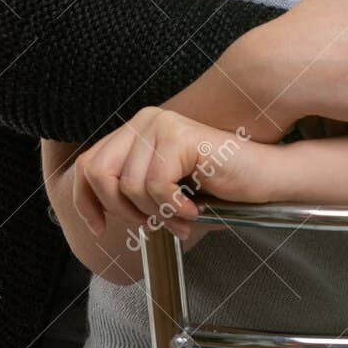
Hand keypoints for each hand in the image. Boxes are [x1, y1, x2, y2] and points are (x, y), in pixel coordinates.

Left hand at [70, 108, 279, 245]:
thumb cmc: (217, 185)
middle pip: (99, 174)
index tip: (97, 228)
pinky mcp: (179, 136)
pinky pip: (155, 186)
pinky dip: (173, 208)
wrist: (262, 177)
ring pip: (130, 186)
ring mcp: (161, 125)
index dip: (85, 201)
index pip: (88, 164)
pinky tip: (193, 210)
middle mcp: (145, 120)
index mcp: (136, 130)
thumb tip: (94, 209)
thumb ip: (130, 187)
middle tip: (152, 224)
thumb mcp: (162, 188)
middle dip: (121, 211)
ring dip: (155, 214)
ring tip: (180, 220)